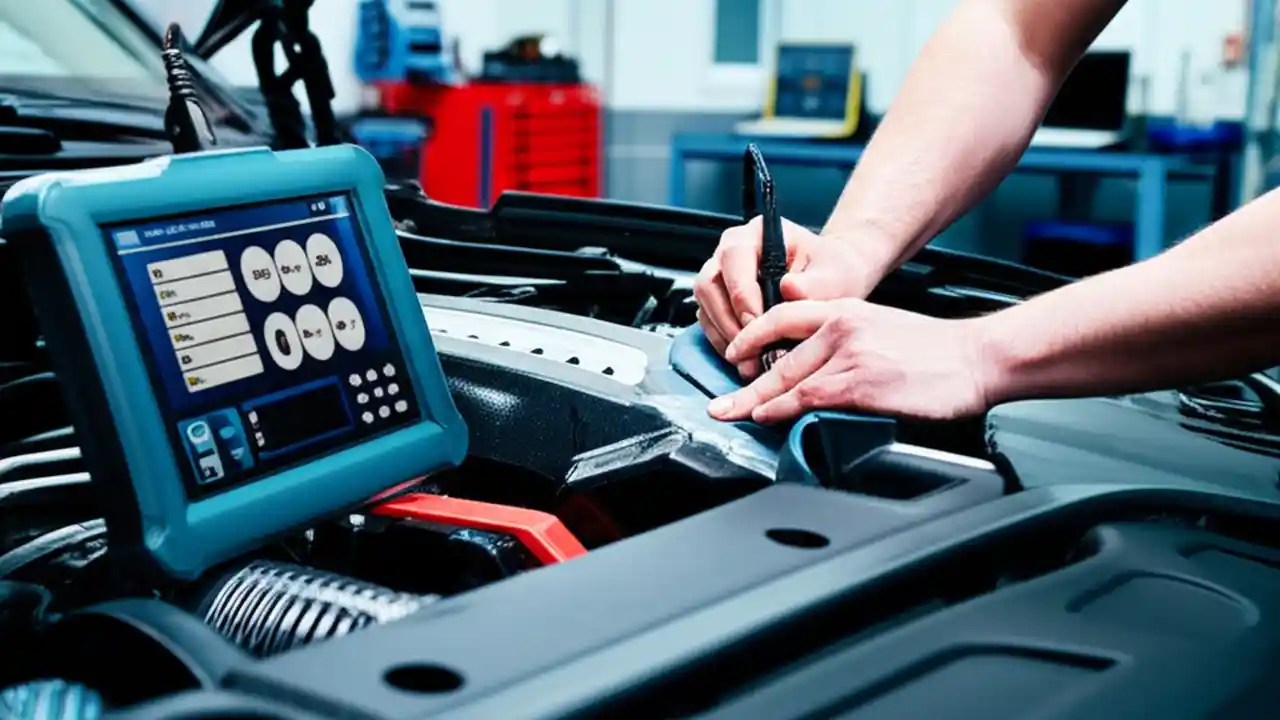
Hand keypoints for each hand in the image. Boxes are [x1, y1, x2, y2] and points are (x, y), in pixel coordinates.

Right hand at [693, 217, 884, 378]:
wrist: (831, 282)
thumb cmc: (832, 271)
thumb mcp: (834, 275)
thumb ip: (815, 283)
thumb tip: (789, 288)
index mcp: (756, 234)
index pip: (734, 258)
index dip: (742, 293)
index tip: (756, 323)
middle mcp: (731, 251)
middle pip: (709, 283)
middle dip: (728, 320)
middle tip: (751, 347)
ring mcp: (722, 276)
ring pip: (705, 305)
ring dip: (724, 334)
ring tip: (750, 358)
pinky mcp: (719, 301)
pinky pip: (709, 322)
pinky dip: (724, 342)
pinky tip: (746, 356)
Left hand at [706, 299, 992, 423]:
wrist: (976, 358)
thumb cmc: (937, 351)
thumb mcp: (882, 330)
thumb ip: (845, 344)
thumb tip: (814, 372)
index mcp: (846, 310)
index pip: (784, 315)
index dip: (752, 335)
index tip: (734, 353)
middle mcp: (842, 327)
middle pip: (777, 355)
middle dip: (743, 383)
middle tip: (719, 403)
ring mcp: (850, 355)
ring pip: (787, 379)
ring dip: (756, 402)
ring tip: (733, 416)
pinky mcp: (861, 383)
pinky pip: (809, 397)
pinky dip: (783, 409)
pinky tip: (769, 417)